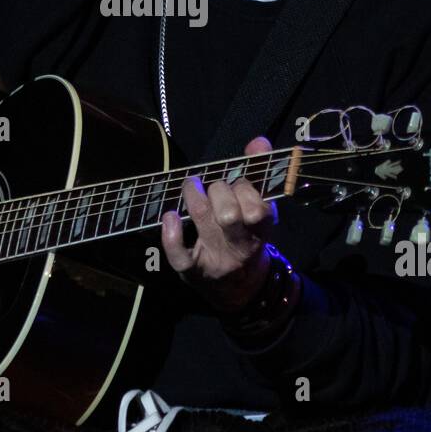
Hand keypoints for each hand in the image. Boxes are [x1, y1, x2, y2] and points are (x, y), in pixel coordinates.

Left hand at [161, 136, 276, 313]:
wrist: (241, 289)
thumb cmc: (248, 236)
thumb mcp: (260, 210)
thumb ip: (259, 173)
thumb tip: (259, 142)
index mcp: (260, 230)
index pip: (258, 209)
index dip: (246, 189)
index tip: (238, 183)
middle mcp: (240, 247)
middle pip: (229, 215)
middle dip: (219, 190)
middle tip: (215, 188)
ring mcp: (215, 259)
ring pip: (204, 222)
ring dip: (194, 195)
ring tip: (191, 185)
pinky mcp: (192, 271)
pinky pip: (178, 254)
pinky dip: (170, 233)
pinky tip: (169, 217)